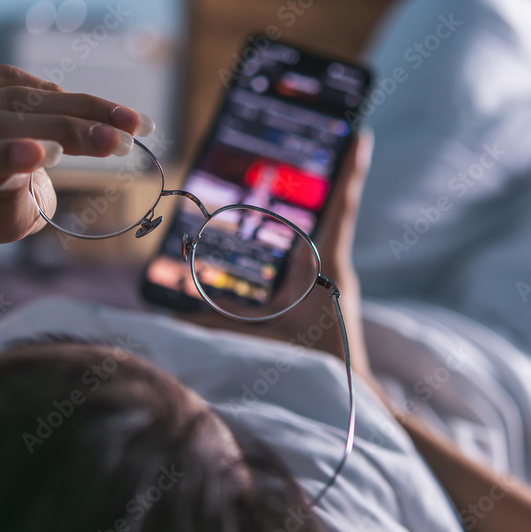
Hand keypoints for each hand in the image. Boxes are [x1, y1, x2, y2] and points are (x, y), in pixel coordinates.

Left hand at [0, 65, 152, 245]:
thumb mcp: (1, 226)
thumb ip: (10, 200)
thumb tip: (33, 155)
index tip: (51, 155)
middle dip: (64, 129)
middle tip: (122, 141)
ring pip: (6, 94)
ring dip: (74, 105)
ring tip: (124, 123)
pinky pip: (5, 76)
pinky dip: (52, 91)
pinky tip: (89, 108)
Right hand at [182, 131, 375, 382]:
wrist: (349, 398)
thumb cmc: (311, 368)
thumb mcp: (258, 343)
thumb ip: (212, 326)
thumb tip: (169, 311)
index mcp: (328, 267)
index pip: (340, 209)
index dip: (350, 171)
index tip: (361, 133)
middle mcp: (336, 267)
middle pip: (333, 210)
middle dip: (332, 175)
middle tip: (328, 136)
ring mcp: (337, 280)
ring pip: (326, 230)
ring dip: (319, 203)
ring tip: (310, 170)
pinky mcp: (330, 293)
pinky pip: (318, 255)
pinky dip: (305, 237)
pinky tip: (288, 231)